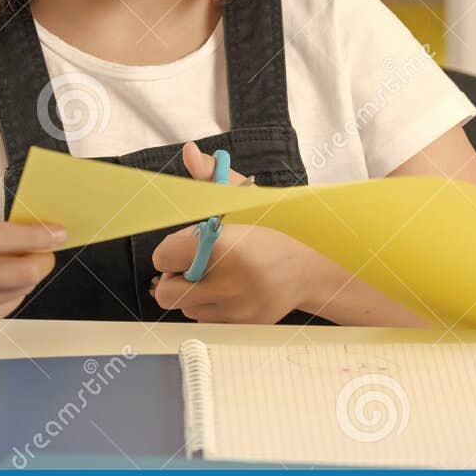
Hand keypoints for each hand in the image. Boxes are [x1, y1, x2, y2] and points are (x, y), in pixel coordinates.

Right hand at [0, 214, 63, 333]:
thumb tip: (38, 239)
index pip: (1, 241)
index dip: (36, 236)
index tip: (58, 232)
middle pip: (20, 274)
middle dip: (43, 261)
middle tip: (45, 250)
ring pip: (20, 292)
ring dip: (27, 276)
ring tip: (10, 263)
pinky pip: (8, 307)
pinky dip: (12, 292)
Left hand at [149, 141, 308, 323]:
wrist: (312, 265)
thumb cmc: (273, 227)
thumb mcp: (243, 196)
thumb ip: (210, 174)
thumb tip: (188, 151)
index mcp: (223, 246)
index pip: (164, 256)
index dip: (171, 248)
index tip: (188, 242)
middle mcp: (227, 281)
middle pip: (166, 291)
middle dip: (174, 276)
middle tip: (193, 263)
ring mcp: (234, 308)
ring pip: (185, 307)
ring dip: (192, 291)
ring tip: (217, 273)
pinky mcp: (241, 324)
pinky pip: (205, 319)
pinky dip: (210, 304)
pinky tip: (229, 287)